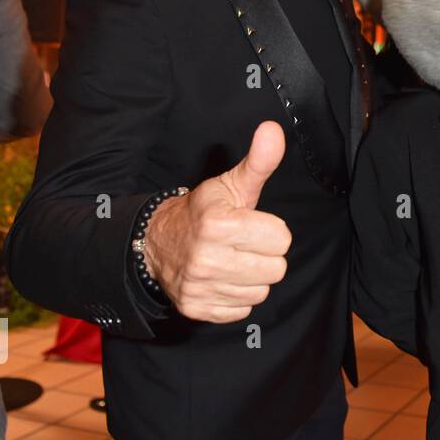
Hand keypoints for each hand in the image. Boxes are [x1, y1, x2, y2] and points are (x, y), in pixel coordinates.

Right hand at [144, 121, 291, 322]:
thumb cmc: (204, 211)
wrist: (158, 242)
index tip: (251, 224)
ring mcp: (200, 287)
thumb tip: (273, 130)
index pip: (282, 239)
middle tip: (243, 244)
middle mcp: (207, 259)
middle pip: (276, 268)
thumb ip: (259, 161)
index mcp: (218, 224)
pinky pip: (243, 310)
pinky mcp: (197, 309)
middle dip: (265, 255)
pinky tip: (222, 278)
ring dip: (252, 277)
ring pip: (262, 291)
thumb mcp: (232, 184)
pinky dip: (236, 296)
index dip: (271, 230)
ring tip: (232, 260)